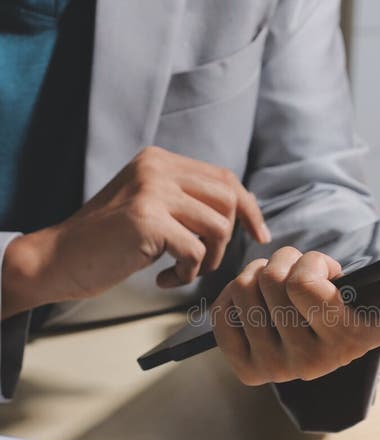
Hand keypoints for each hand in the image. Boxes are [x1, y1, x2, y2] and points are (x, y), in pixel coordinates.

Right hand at [2, 147, 269, 317]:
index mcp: (160, 161)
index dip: (248, 208)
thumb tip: (243, 208)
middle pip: (228, 199)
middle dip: (228, 238)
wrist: (59, 258)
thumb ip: (187, 200)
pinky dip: (188, 274)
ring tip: (182, 271)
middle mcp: (157, 168)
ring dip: (208, 261)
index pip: (224, 177)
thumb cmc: (107, 242)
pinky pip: (197, 252)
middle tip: (204, 263)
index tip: (260, 235)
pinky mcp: (147, 220)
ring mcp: (151, 192)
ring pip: (218, 227)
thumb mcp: (150, 207)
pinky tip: (164, 279)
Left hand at [211, 243, 379, 384]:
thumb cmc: (361, 309)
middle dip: (287, 261)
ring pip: (244, 289)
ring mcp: (274, 371)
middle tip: (301, 273)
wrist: (328, 345)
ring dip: (260, 274)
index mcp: (347, 341)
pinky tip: (259, 301)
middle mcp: (310, 364)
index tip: (328, 271)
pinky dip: (235, 295)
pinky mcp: (244, 369)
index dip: (312, 263)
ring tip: (281, 286)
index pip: (304, 283)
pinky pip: (222, 311)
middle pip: (270, 280)